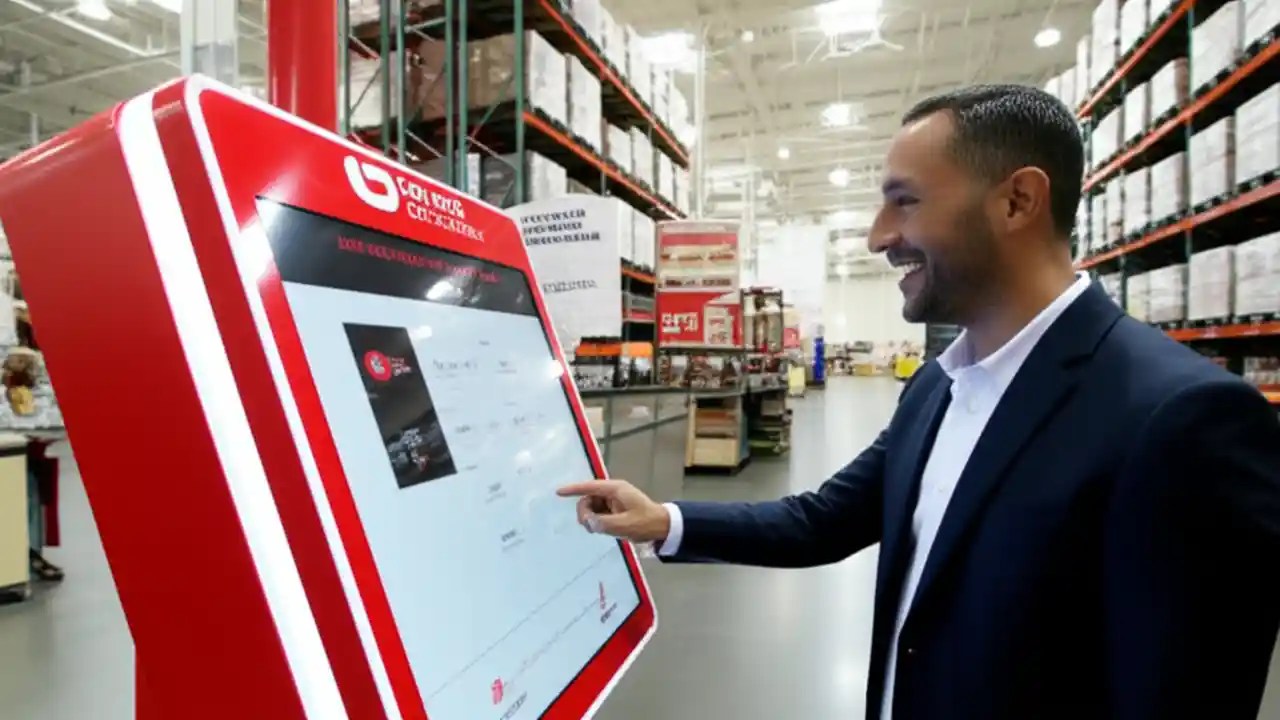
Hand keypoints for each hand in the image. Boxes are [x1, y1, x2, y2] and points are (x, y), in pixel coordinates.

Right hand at [556, 479, 670, 542]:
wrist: (662, 526)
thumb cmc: (646, 522)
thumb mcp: (624, 525)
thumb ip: (604, 523)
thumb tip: (588, 522)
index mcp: (615, 489)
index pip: (589, 487)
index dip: (573, 489)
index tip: (559, 492)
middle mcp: (613, 492)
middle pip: (588, 498)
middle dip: (585, 512)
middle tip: (589, 527)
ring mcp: (613, 500)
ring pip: (592, 507)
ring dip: (590, 518)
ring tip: (597, 529)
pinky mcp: (614, 509)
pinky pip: (598, 513)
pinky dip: (596, 520)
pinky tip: (601, 529)